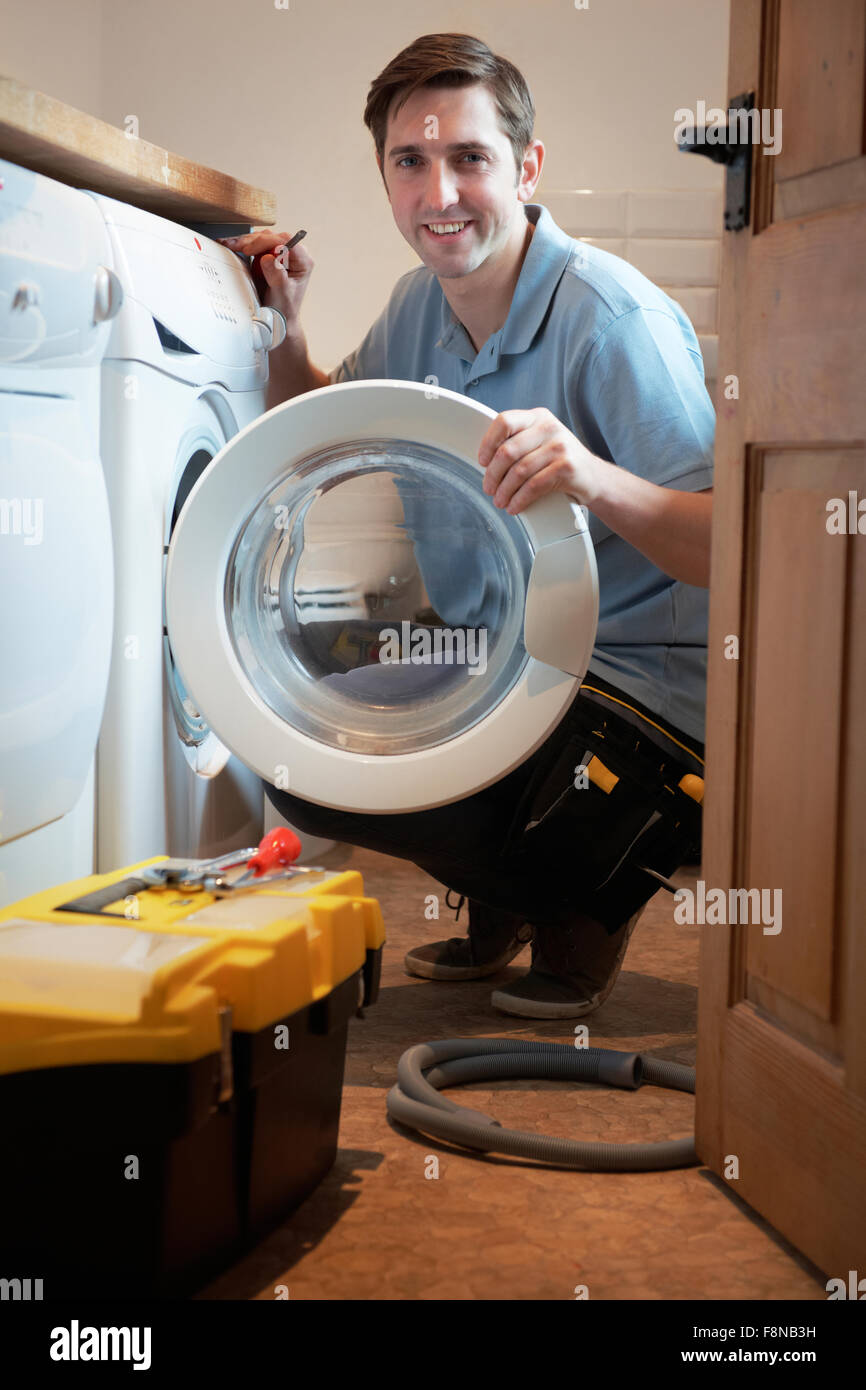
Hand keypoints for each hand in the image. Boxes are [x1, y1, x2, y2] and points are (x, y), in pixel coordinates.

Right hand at [216, 229, 312, 331]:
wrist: (278, 319)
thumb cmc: (285, 308)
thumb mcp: (282, 294)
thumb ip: (277, 276)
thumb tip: (268, 258)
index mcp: (302, 261)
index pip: (286, 241)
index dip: (267, 242)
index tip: (251, 250)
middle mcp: (292, 254)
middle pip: (271, 237)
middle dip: (252, 241)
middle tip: (237, 247)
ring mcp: (279, 253)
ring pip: (261, 238)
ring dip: (244, 242)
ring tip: (230, 245)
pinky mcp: (268, 255)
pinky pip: (255, 245)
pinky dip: (242, 246)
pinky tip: (231, 246)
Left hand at [477, 408, 604, 513]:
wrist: (595, 477)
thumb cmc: (562, 461)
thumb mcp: (541, 441)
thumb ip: (518, 442)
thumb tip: (487, 461)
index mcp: (538, 417)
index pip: (505, 421)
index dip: (488, 442)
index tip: (482, 461)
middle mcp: (549, 427)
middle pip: (508, 451)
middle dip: (493, 475)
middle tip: (489, 488)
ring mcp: (560, 446)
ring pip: (519, 471)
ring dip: (505, 491)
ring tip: (500, 500)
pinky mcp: (566, 467)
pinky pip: (533, 486)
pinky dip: (520, 500)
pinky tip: (515, 506)